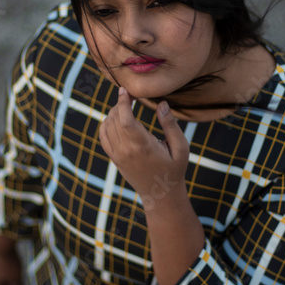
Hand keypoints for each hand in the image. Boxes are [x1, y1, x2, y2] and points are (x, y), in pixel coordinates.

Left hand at [98, 86, 188, 209]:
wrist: (161, 195)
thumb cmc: (174, 169)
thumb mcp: (181, 147)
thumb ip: (171, 124)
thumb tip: (162, 103)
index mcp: (143, 147)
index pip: (126, 120)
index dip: (123, 102)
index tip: (124, 89)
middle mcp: (127, 151)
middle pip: (115, 120)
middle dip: (120, 104)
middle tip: (130, 96)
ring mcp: (118, 156)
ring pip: (107, 126)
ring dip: (113, 113)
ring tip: (125, 106)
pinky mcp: (114, 159)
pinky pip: (103, 137)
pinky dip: (106, 123)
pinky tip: (116, 118)